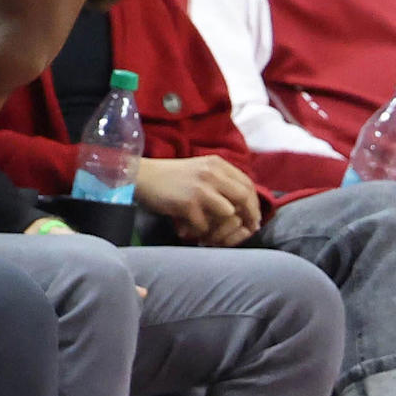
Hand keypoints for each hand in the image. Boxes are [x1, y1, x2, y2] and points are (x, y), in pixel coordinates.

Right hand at [135, 154, 265, 243]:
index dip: (254, 203)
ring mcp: (201, 188)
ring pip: (228, 213)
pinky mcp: (188, 204)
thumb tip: (240, 205)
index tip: (253, 217)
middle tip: (247, 230)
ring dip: (221, 227)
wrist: (142, 176)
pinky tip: (187, 228)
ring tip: (210, 231)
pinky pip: (204, 226)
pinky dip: (198, 231)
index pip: (247, 183)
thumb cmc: (170, 177)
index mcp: (217, 164)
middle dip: (249, 216)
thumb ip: (219, 180)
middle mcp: (212, 173)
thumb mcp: (199, 170)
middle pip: (244, 197)